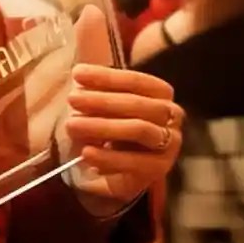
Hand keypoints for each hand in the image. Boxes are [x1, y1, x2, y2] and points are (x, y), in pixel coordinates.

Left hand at [64, 65, 182, 212]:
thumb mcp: (104, 106)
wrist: (120, 169)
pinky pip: (133, 162)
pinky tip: (86, 153)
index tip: (77, 74)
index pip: (136, 81)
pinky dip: (107, 157)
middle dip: (102, 100)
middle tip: (72, 98)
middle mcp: (171, 116)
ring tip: (72, 125)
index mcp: (161, 93)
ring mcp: (169, 144)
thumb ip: (95, 89)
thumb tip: (78, 73)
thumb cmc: (113, 127)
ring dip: (103, 126)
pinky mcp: (158, 170)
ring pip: (139, 130)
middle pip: (138, 104)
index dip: (107, 76)